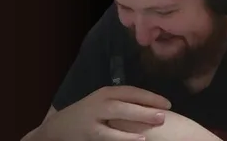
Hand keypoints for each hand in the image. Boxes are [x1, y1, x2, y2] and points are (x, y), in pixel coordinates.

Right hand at [39, 86, 169, 140]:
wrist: (59, 128)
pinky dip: (126, 137)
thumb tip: (153, 107)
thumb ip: (122, 103)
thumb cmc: (88, 116)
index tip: (167, 103)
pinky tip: (140, 140)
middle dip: (145, 107)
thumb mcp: (102, 104)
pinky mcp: (90, 134)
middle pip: (124, 102)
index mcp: (104, 93)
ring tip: (157, 123)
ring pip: (116, 116)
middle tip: (165, 113)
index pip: (129, 91)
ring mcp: (93, 118)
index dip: (149, 96)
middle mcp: (98, 103)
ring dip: (138, 118)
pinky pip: (110, 136)